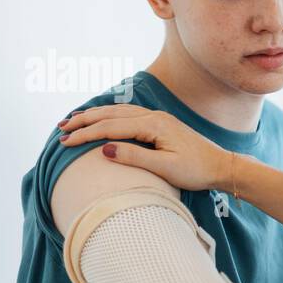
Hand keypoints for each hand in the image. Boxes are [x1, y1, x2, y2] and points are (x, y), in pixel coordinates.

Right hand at [57, 104, 232, 191]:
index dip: (86, 135)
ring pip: (118, 112)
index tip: (65, 142)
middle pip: (111, 115)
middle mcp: (154, 117)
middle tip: (60, 129)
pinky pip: (128, 114)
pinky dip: (109, 116)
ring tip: (73, 122)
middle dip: (84, 121)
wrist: (221, 166)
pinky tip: (101, 119)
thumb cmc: (196, 171)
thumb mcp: (165, 168)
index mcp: (153, 125)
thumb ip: (134, 157)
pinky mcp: (160, 124)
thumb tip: (104, 148)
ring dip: (95, 116)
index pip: (111, 128)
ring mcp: (157, 118)